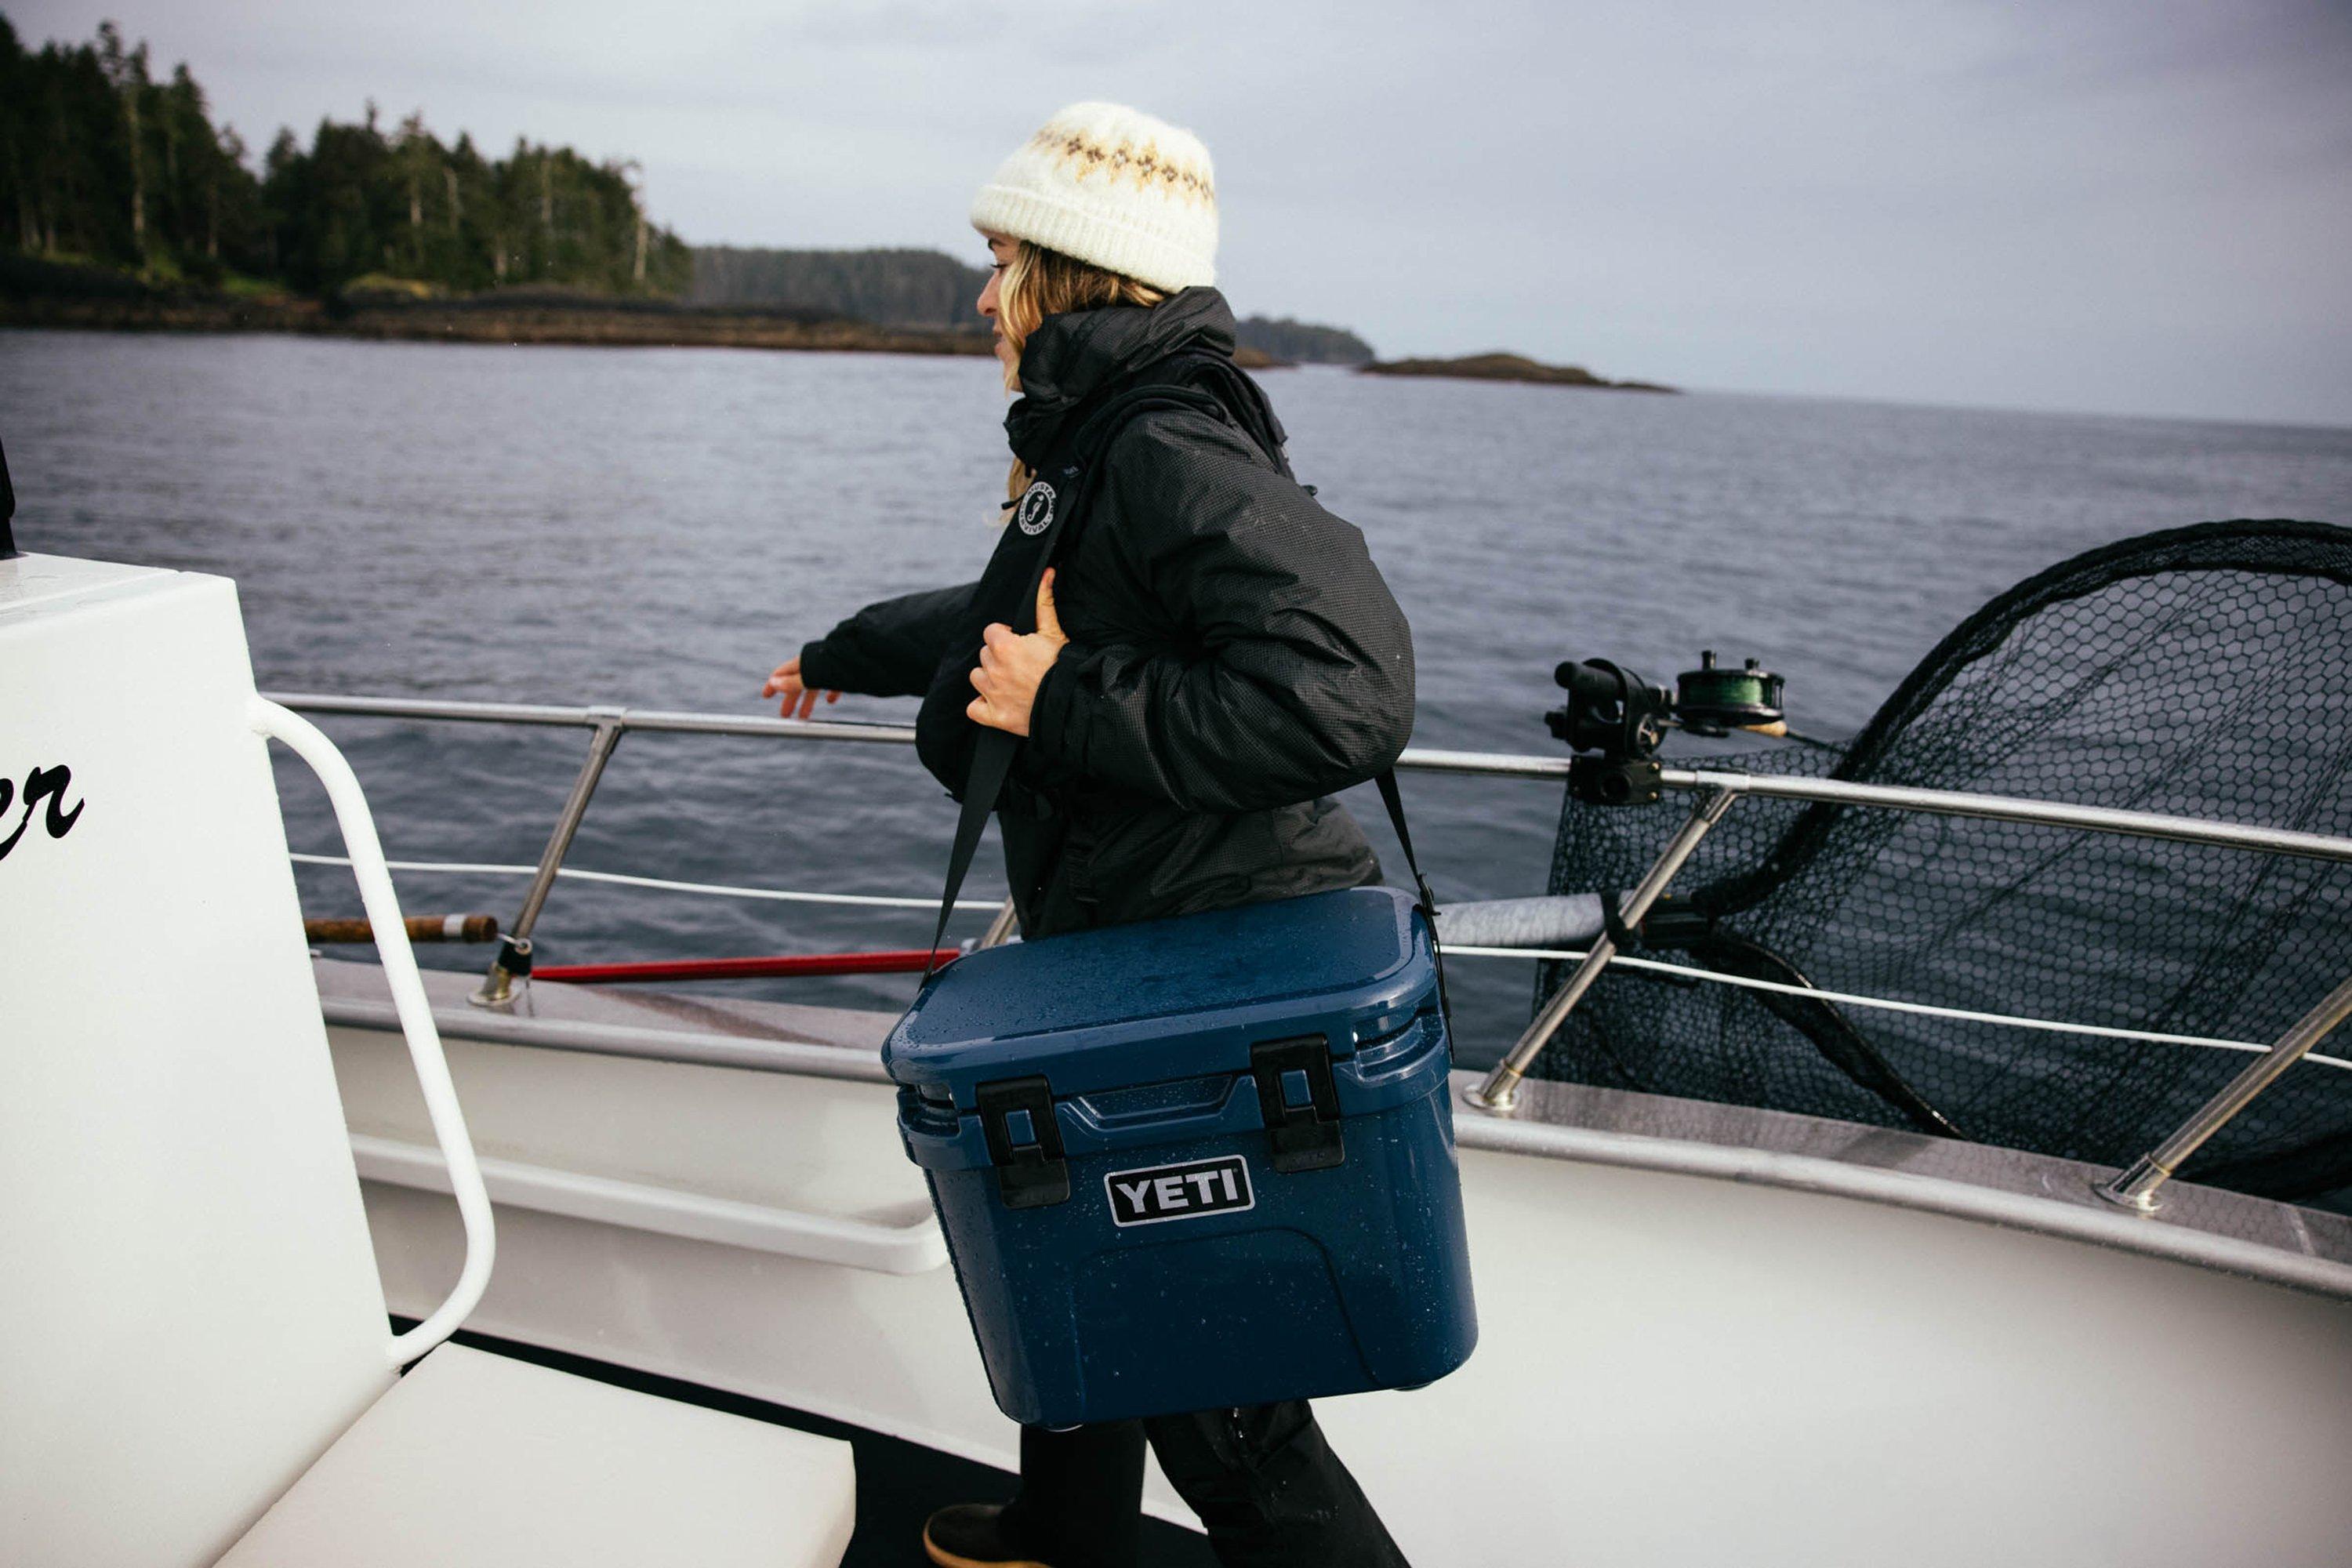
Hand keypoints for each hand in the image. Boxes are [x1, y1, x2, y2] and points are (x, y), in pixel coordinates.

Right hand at [762, 655, 840, 719]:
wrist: (867, 654)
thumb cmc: (839, 663)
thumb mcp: (813, 675)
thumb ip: (793, 681)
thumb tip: (773, 683)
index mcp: (804, 661)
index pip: (783, 674)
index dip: (773, 686)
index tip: (766, 696)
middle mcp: (815, 662)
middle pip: (798, 682)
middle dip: (791, 699)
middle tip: (785, 715)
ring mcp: (830, 666)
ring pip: (815, 684)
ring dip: (808, 700)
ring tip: (804, 716)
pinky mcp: (845, 670)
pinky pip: (834, 682)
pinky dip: (829, 692)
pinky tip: (831, 700)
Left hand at [967, 569, 1068, 737]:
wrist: (1074, 704)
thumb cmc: (1065, 666)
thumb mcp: (1055, 631)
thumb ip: (1044, 601)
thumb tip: (1046, 573)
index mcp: (1005, 646)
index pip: (991, 633)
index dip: (1005, 637)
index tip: (1019, 644)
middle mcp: (994, 669)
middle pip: (985, 655)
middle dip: (999, 657)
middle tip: (1021, 665)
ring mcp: (993, 694)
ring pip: (977, 678)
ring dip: (989, 679)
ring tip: (1011, 682)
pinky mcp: (995, 716)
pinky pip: (973, 709)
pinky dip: (981, 706)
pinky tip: (998, 702)